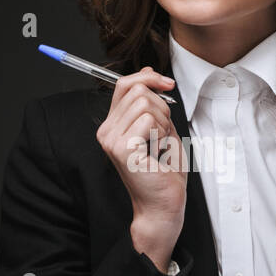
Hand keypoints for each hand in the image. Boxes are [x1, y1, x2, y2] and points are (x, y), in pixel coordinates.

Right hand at [95, 66, 185, 270]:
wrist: (163, 204)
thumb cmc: (163, 171)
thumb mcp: (160, 126)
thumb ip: (151, 101)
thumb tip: (146, 72)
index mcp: (112, 125)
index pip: (124, 84)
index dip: (149, 78)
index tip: (168, 85)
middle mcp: (106, 131)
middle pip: (138, 90)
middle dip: (161, 106)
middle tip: (164, 133)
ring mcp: (111, 139)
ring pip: (145, 103)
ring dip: (163, 122)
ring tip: (160, 145)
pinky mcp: (122, 148)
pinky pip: (149, 120)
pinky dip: (162, 133)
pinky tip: (157, 152)